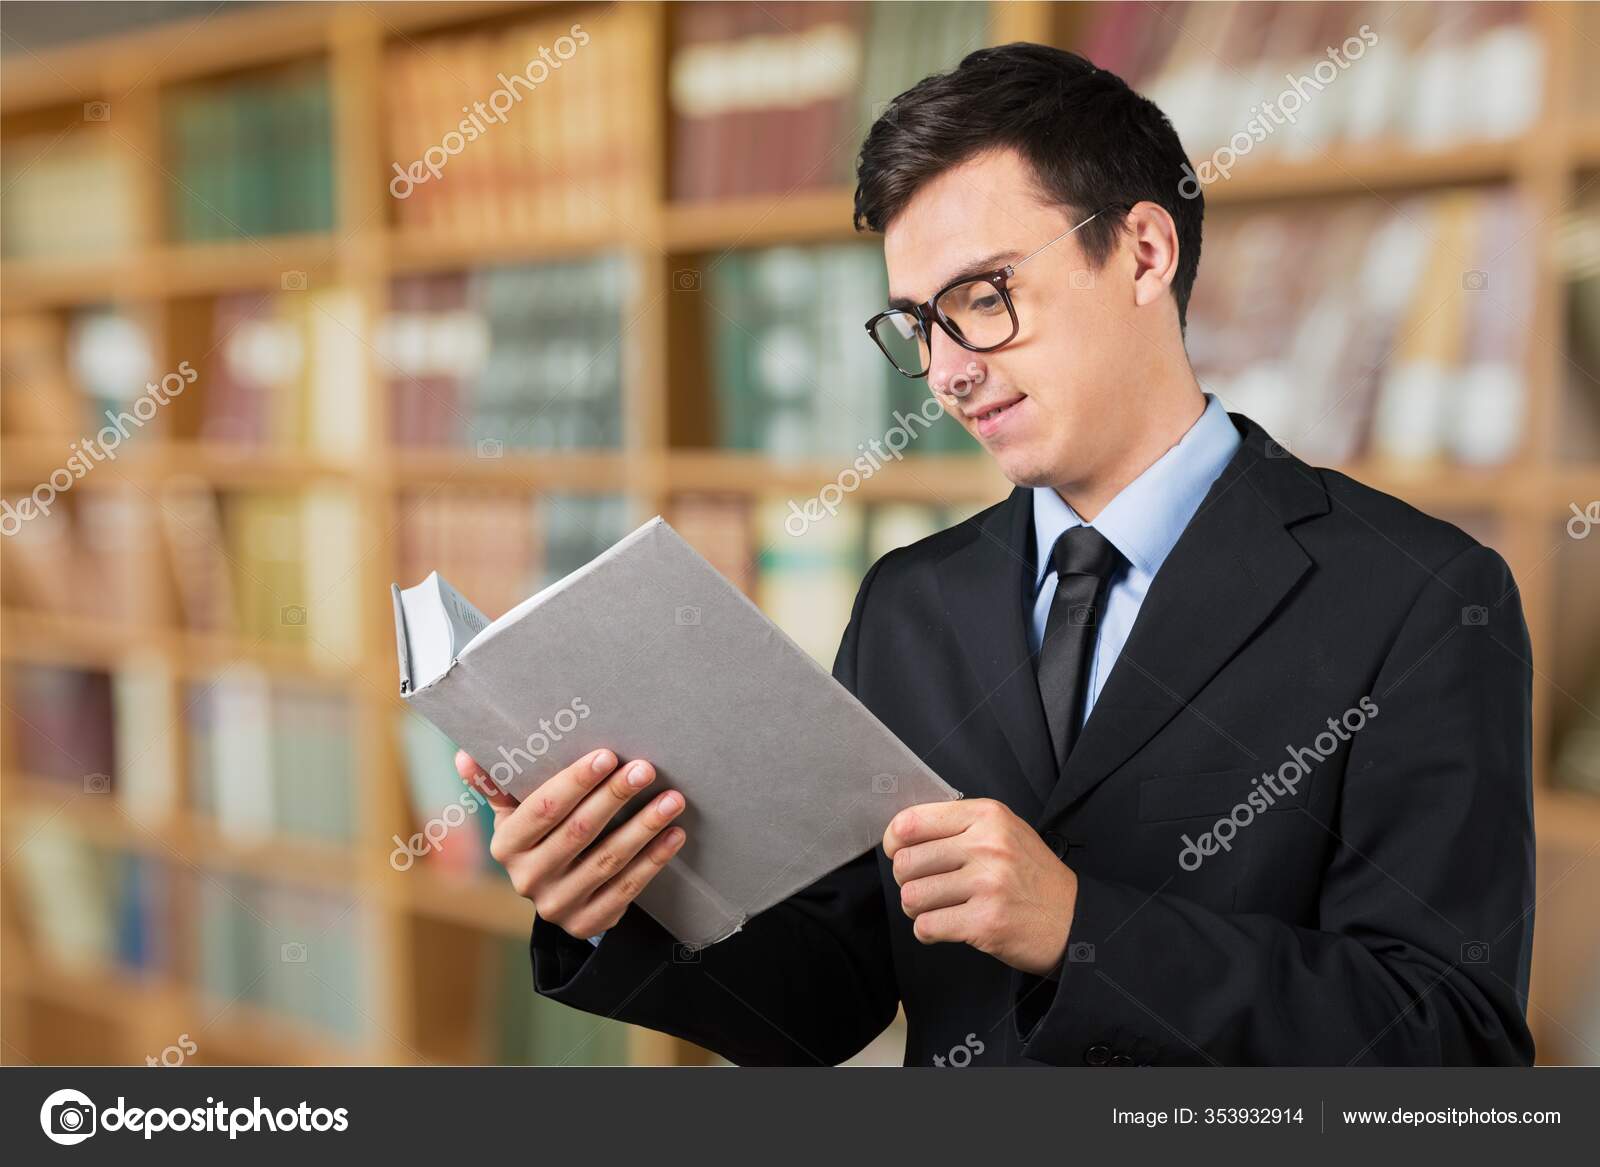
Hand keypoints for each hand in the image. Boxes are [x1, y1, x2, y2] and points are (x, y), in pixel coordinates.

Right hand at [455, 747, 686, 940]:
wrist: (556, 895)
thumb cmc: (540, 837)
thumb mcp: (515, 814)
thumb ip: (497, 785)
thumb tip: (465, 755)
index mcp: (506, 846)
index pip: (543, 809)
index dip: (576, 782)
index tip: (607, 755)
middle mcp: (527, 879)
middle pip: (579, 832)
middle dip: (614, 797)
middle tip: (645, 770)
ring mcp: (558, 905)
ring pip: (607, 860)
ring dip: (643, 827)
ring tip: (672, 799)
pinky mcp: (588, 923)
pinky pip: (627, 889)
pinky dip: (654, 860)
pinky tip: (674, 835)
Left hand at [883, 798, 1077, 976]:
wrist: (1075, 919)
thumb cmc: (1032, 876)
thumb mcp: (1004, 831)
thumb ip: (959, 826)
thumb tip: (902, 832)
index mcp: (987, 816)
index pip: (912, 822)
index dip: (894, 841)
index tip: (898, 853)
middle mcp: (987, 846)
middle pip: (906, 863)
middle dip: (906, 880)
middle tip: (924, 887)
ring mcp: (988, 884)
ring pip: (912, 896)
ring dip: (917, 909)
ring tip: (937, 908)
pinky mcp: (986, 922)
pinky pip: (927, 926)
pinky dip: (928, 931)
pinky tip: (946, 926)